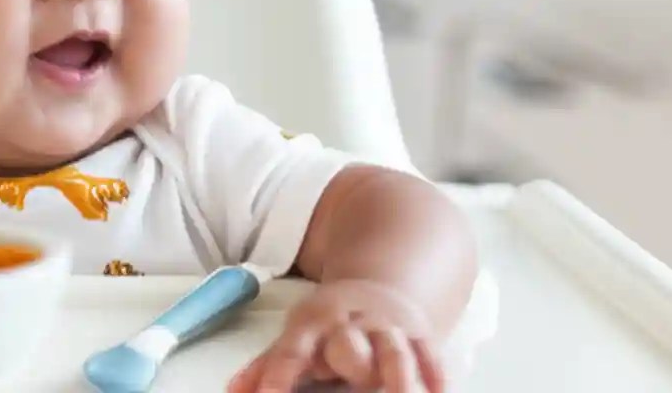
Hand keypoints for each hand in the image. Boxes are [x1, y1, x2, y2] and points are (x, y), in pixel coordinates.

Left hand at [228, 280, 444, 392]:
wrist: (376, 290)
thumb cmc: (327, 326)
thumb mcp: (295, 338)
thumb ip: (266, 367)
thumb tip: (231, 392)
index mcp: (312, 324)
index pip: (291, 351)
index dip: (279, 374)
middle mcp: (350, 324)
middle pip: (349, 343)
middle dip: (350, 362)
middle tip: (354, 382)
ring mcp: (388, 329)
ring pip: (395, 350)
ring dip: (399, 376)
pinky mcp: (419, 335)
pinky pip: (431, 354)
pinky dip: (436, 373)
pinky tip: (440, 392)